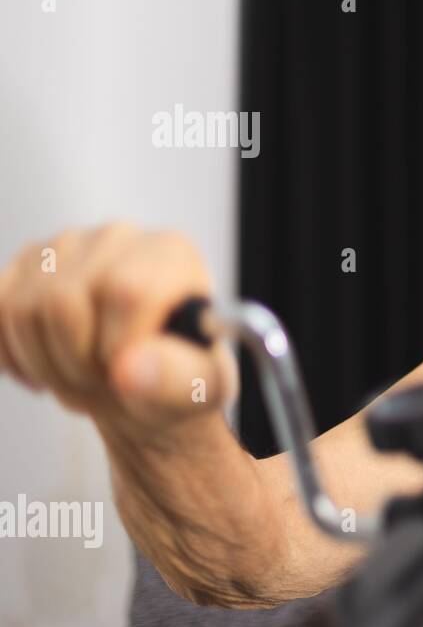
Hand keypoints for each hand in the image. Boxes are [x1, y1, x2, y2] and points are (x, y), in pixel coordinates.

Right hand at [0, 222, 236, 432]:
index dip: (117, 348)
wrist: (146, 378)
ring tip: (82, 378)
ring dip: (44, 365)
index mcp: (172, 256)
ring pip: (21, 309)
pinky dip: (11, 354)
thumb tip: (130, 369)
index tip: (128, 374)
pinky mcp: (25, 264)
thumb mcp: (200, 388)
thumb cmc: (178, 375)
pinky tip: (46, 367)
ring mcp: (67, 246)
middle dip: (75, 365)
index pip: (127, 292)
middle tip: (102, 385)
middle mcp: (120, 238)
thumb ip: (178, 380)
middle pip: (63, 302)